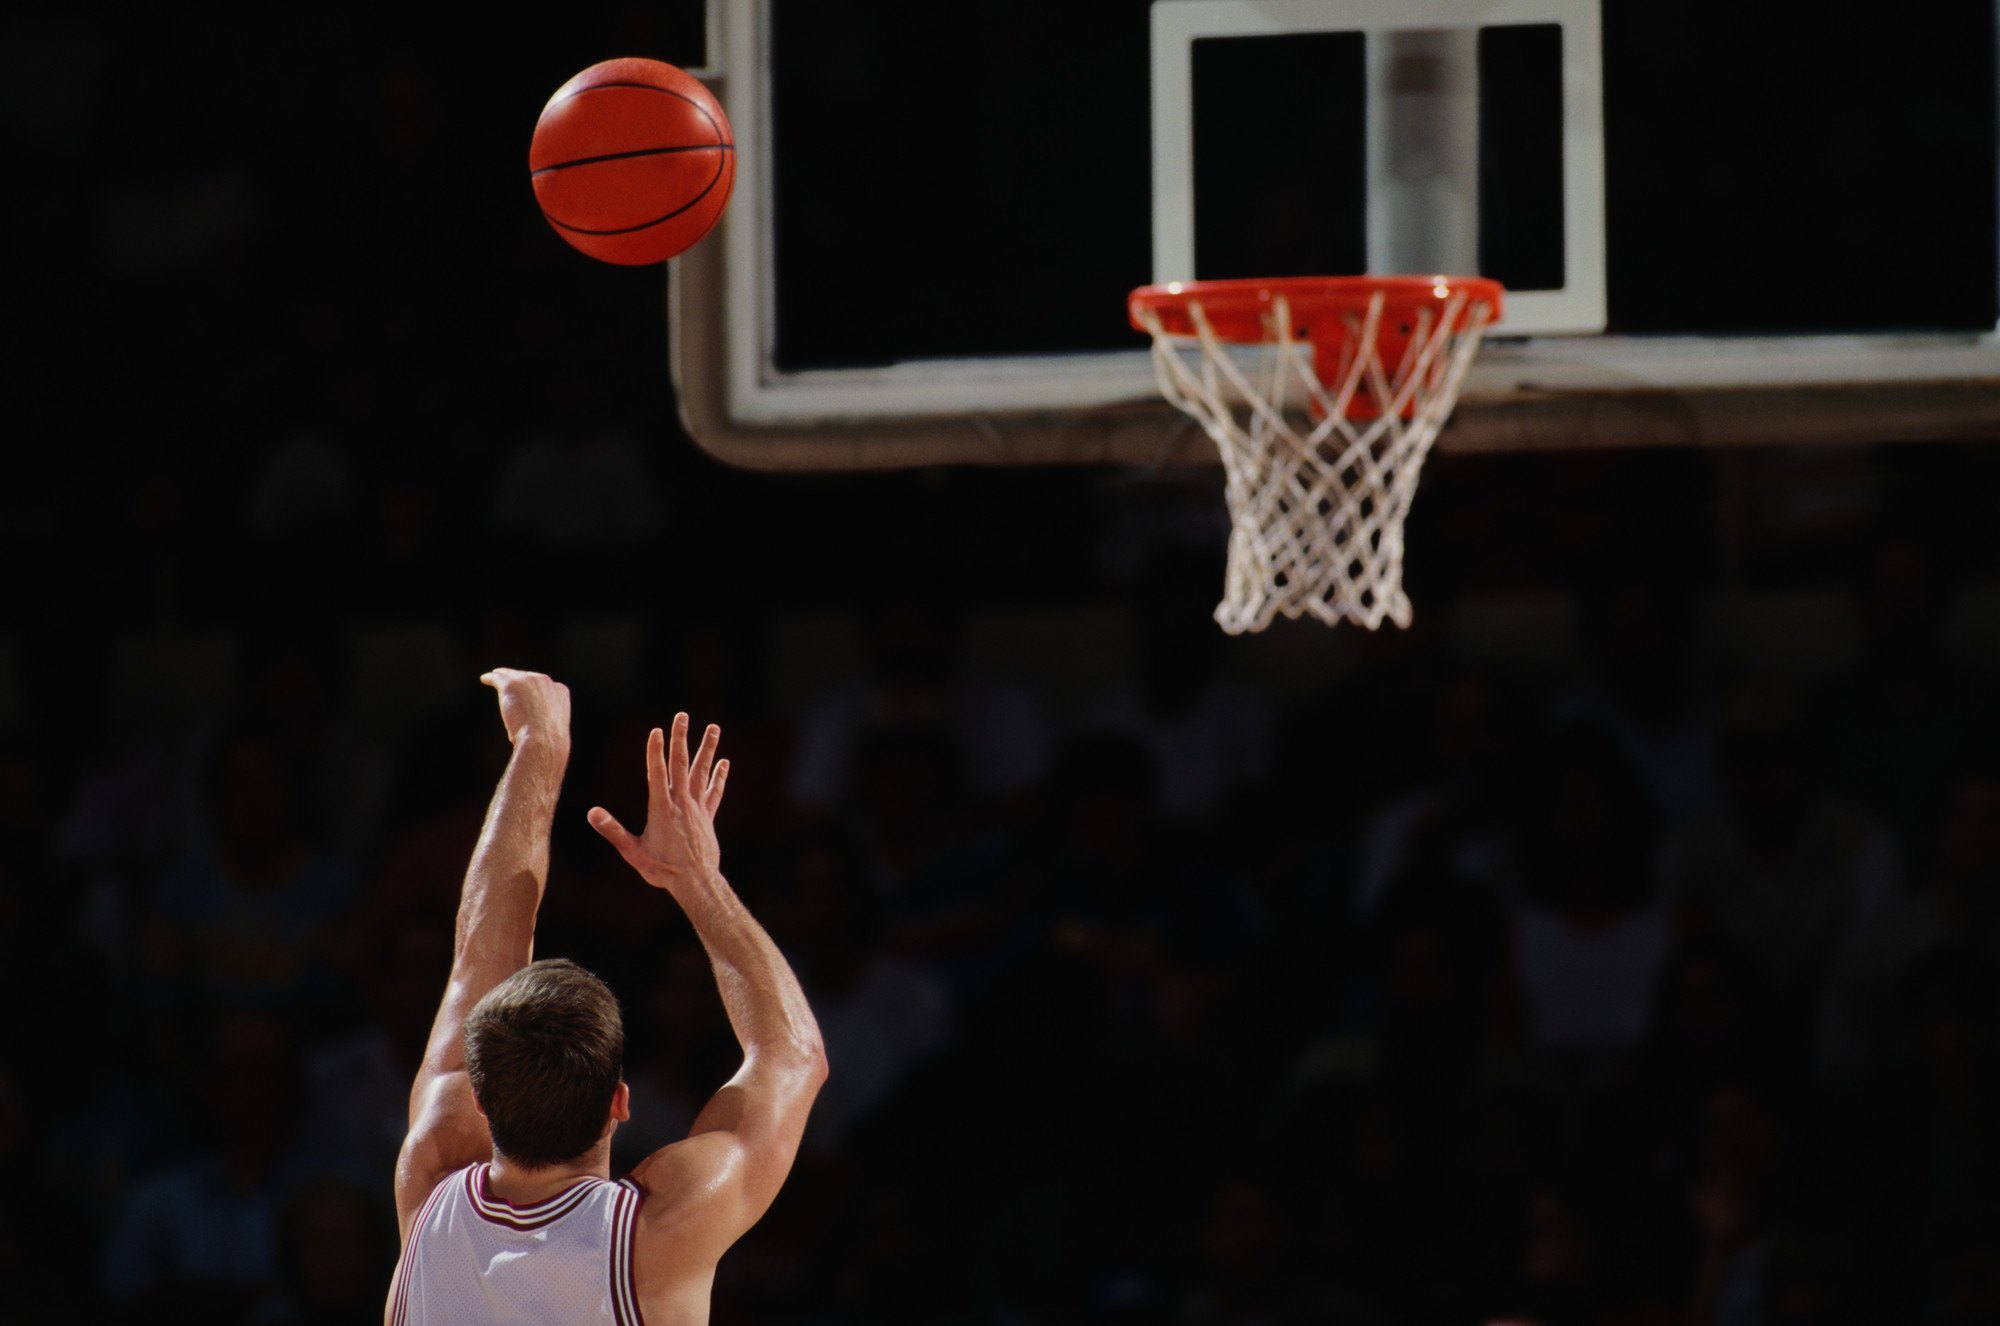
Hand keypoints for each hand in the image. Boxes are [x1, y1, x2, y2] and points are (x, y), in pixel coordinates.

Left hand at [480, 669, 571, 751]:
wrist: (542, 740)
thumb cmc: (547, 740)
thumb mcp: (553, 725)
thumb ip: (545, 717)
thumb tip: (532, 723)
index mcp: (559, 690)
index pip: (543, 684)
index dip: (533, 688)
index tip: (527, 693)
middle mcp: (545, 681)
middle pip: (527, 677)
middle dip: (519, 680)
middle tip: (510, 685)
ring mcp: (527, 681)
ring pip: (511, 675)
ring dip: (503, 676)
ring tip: (495, 677)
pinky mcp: (511, 684)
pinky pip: (497, 678)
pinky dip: (490, 678)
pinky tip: (485, 679)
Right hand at [588, 713, 728, 892]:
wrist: (696, 882)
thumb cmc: (662, 870)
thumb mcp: (633, 852)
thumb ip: (613, 831)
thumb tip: (592, 813)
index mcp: (662, 809)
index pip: (657, 773)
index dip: (656, 751)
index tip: (656, 731)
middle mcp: (681, 803)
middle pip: (681, 764)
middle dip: (680, 738)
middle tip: (682, 715)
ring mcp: (697, 808)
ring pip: (703, 772)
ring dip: (707, 749)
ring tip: (713, 727)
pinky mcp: (707, 817)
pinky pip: (715, 792)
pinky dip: (719, 776)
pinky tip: (724, 762)